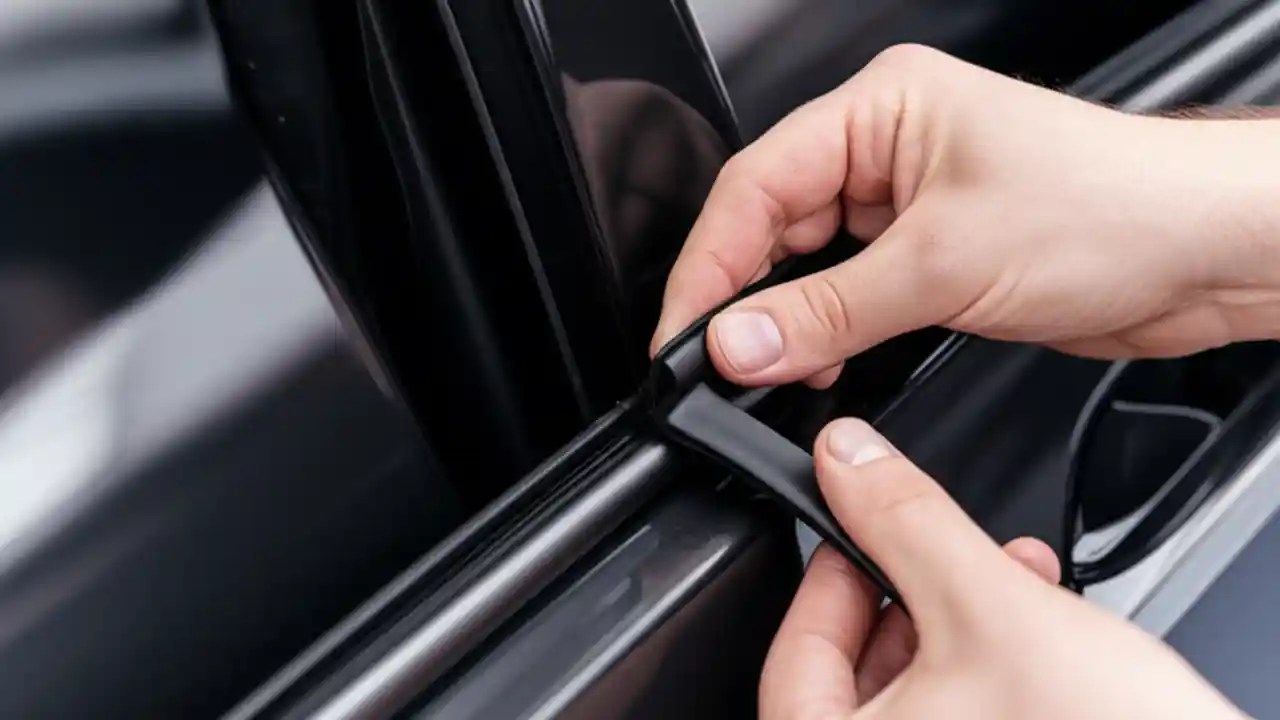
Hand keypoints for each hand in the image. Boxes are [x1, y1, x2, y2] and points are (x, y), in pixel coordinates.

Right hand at [652, 45, 1279, 386]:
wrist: (1207, 253)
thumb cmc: (1111, 208)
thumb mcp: (944, 265)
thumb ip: (828, 311)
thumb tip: (739, 341)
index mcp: (882, 108)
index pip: (758, 185)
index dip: (709, 264)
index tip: (680, 332)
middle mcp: (889, 149)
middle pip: (773, 224)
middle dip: (743, 297)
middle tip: (715, 362)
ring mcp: (909, 204)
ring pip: (809, 266)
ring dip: (788, 323)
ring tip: (769, 372)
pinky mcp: (931, 255)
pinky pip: (851, 295)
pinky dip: (830, 334)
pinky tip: (818, 366)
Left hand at [759, 417, 1244, 718]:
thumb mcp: (990, 609)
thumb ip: (908, 523)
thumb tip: (847, 459)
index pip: (794, 653)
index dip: (831, 574)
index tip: (859, 525)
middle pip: (856, 674)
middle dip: (913, 593)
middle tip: (940, 547)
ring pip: (918, 696)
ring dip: (961, 623)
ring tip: (1012, 575)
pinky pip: (963, 718)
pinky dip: (991, 669)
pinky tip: (1039, 630)